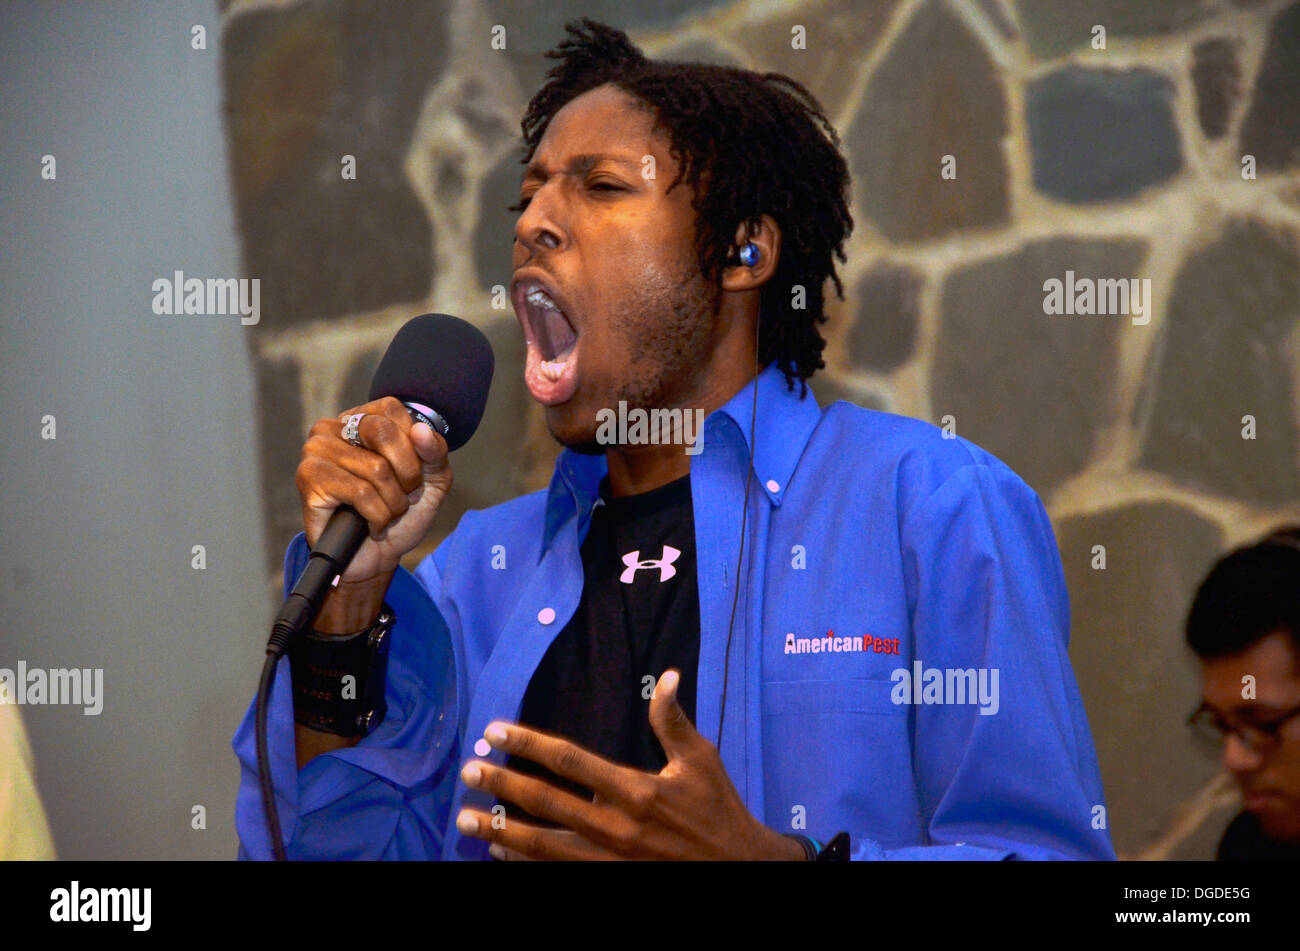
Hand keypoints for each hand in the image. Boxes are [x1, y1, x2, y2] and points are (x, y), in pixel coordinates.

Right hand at [295, 396, 451, 582]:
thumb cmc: (401, 514)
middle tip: (403, 496)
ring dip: (393, 503)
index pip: (393, 410)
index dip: (413, 447)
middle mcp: (332, 429)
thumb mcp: (432, 480)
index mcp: (360, 420)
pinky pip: (360, 493)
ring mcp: (316, 452)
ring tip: (386, 514)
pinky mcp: (308, 480)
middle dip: (406, 474)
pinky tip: (371, 525)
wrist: (378, 557)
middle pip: (383, 432)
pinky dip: (378, 517)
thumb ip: (435, 452)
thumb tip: (422, 430)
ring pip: (376, 469)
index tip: (413, 474)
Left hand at [454, 670, 806, 859]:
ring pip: (542, 846)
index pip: (571, 762)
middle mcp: (618, 828)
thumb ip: (673, 721)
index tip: (496, 731)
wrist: (740, 871)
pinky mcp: (609, 883)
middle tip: (468, 770)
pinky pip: (555, 873)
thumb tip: (668, 676)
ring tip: (464, 817)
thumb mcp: (700, 760)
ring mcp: (610, 863)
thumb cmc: (718, 811)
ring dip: (500, 829)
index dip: (529, 743)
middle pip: (546, 803)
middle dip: (502, 785)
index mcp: (637, 791)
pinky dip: (523, 863)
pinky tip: (497, 850)